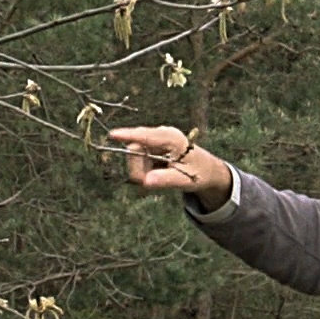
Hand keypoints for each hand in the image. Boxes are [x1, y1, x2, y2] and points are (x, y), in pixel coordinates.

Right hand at [109, 125, 231, 210]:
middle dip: (136, 168)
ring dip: (141, 171)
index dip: (127, 135)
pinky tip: (157, 173)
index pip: (145, 136)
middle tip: (146, 183)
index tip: (112, 135)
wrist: (207, 170)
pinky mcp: (152, 146)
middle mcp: (161, 135)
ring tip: (158, 178)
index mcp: (171, 138)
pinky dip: (144, 170)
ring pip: (134, 156)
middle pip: (135, 149)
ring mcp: (155, 140)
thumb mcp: (185, 180)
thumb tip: (146, 182)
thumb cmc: (199, 173)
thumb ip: (165, 180)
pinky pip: (138, 159)